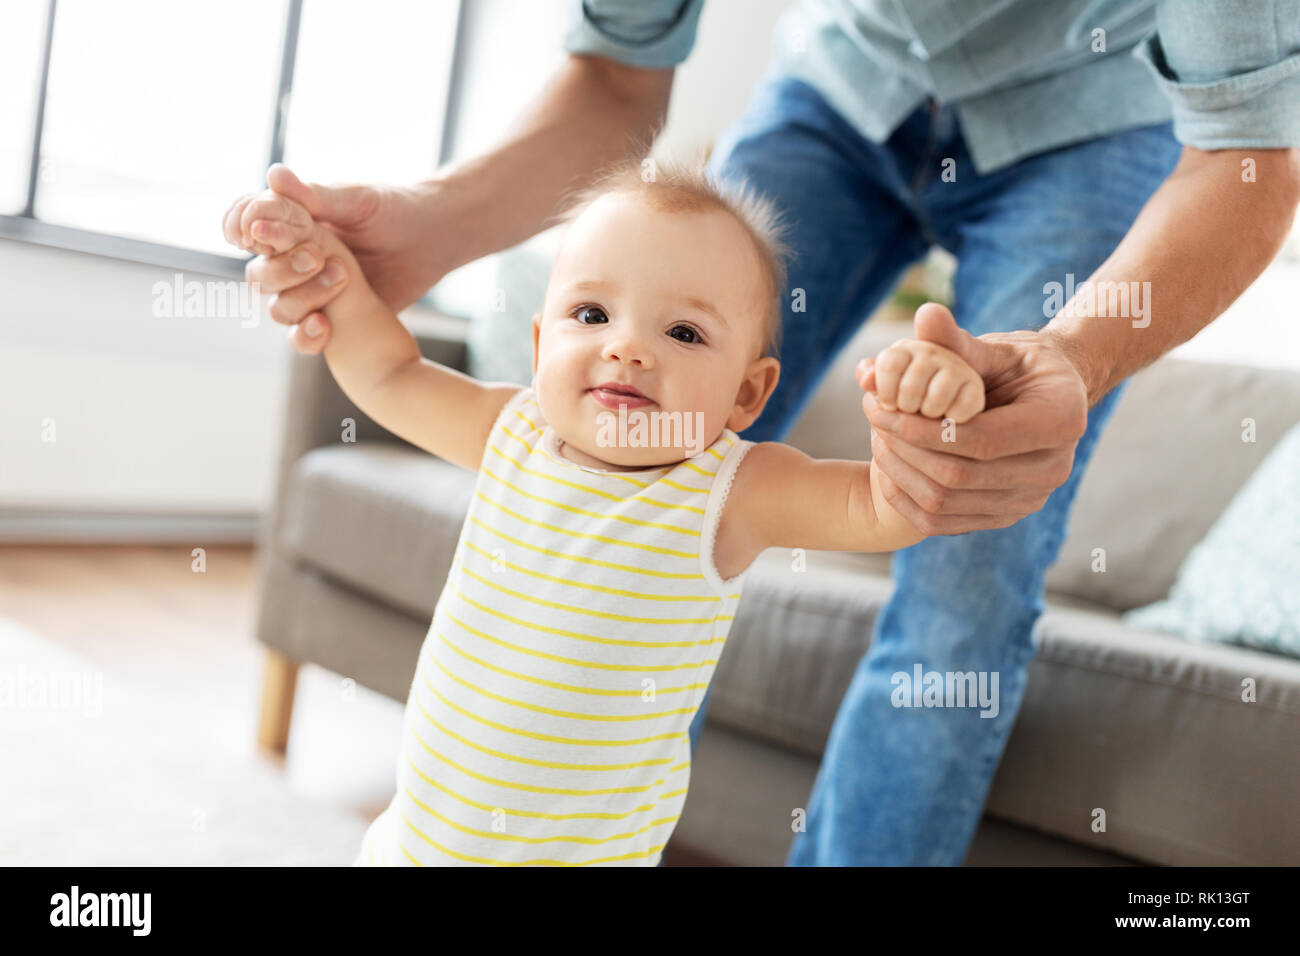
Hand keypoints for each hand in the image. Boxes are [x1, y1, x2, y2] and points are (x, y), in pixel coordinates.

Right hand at [222, 163, 438, 352]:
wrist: (431, 241)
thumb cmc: (393, 210)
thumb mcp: (356, 200)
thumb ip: (314, 196)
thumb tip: (273, 175)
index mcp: (289, 225)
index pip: (243, 227)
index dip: (240, 229)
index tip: (258, 231)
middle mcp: (292, 260)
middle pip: (258, 274)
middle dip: (282, 267)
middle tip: (319, 255)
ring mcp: (310, 292)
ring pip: (277, 307)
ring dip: (303, 296)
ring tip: (344, 275)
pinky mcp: (332, 319)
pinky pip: (301, 338)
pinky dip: (306, 335)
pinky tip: (325, 325)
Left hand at [857, 302, 1089, 535]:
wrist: (1046, 400)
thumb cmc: (1018, 367)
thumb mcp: (996, 349)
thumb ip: (958, 342)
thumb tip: (925, 314)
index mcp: (1062, 420)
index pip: (980, 440)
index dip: (923, 429)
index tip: (881, 409)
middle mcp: (1054, 469)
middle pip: (959, 476)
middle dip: (905, 449)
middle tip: (873, 419)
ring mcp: (1029, 500)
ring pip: (946, 504)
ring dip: (900, 473)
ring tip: (878, 438)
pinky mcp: (1004, 517)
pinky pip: (942, 522)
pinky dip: (906, 499)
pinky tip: (888, 468)